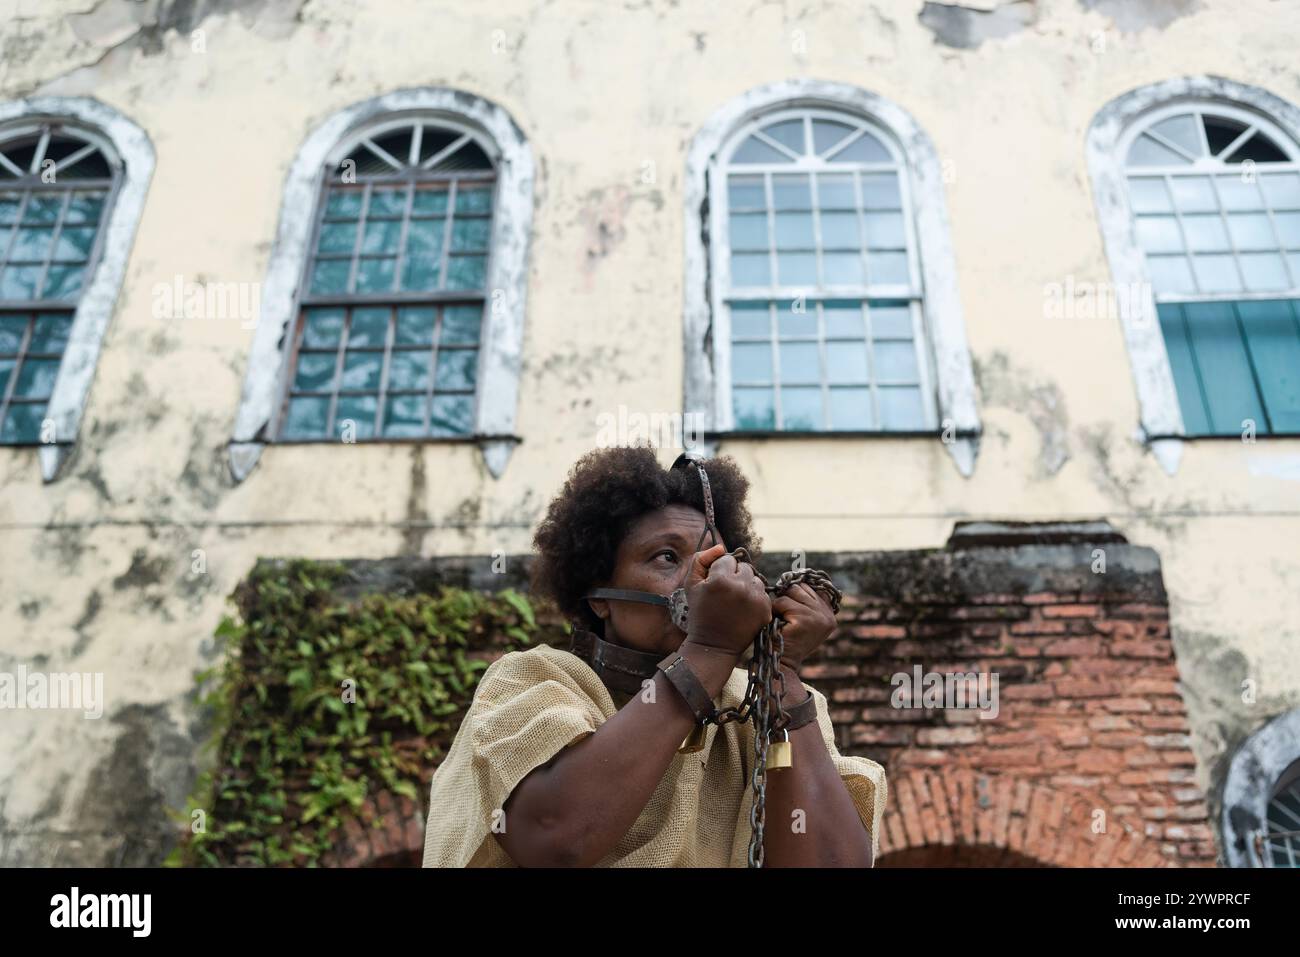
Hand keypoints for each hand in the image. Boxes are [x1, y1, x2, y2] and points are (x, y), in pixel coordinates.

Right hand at [683, 545, 771, 660]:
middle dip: (735, 576)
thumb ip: (701, 560)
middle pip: (744, 567)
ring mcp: (756, 599)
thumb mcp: (691, 585)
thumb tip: (721, 547)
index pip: (727, 559)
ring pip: (755, 578)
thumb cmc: (700, 614)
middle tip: (725, 594)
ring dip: (747, 585)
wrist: (714, 645)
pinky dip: (755, 598)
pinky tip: (743, 609)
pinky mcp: (765, 609)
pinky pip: (763, 593)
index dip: (719, 571)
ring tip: (735, 601)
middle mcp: (741, 587)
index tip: (714, 586)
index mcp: (721, 579)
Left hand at [771, 582, 836, 671]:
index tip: (790, 605)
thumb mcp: (801, 618)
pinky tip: (780, 626)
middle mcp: (828, 615)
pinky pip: (782, 602)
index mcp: (829, 614)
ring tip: (782, 621)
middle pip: (801, 586)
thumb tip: (794, 577)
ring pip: (791, 592)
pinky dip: (775, 612)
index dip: (797, 592)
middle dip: (787, 598)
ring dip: (781, 605)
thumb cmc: (785, 639)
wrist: (781, 663)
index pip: (812, 587)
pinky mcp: (805, 619)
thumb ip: (804, 601)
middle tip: (785, 617)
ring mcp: (818, 617)